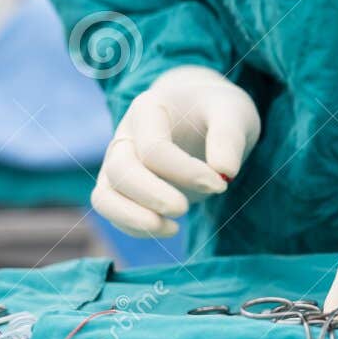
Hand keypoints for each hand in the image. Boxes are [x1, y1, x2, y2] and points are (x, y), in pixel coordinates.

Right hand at [91, 66, 260, 237]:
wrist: (202, 114)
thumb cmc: (215, 112)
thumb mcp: (232, 113)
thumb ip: (228, 137)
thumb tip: (225, 171)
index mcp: (148, 110)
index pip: (154, 149)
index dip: (185, 172)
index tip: (220, 184)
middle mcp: (125, 136)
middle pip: (120, 170)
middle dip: (152, 196)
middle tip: (184, 209)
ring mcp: (118, 163)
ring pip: (105, 196)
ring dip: (133, 219)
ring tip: (173, 229)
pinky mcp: (121, 187)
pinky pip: (114, 211)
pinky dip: (135, 227)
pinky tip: (171, 228)